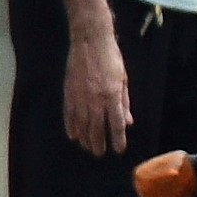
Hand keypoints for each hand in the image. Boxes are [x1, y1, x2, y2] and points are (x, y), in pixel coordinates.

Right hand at [61, 22, 133, 156]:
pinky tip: (73, 135)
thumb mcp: (124, 80)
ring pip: (81, 123)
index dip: (117, 139)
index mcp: (112, 96)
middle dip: (98, 142)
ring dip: (85, 137)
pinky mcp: (69, 91)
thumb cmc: (111, 59)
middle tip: (99, 154)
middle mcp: (96, 99)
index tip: (118, 150)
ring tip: (87, 147)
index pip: (116, 123)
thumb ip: (125, 103)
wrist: (89, 42)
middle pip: (96, 127)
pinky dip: (71, 125)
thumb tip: (127, 122)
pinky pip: (69, 113)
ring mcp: (80, 96)